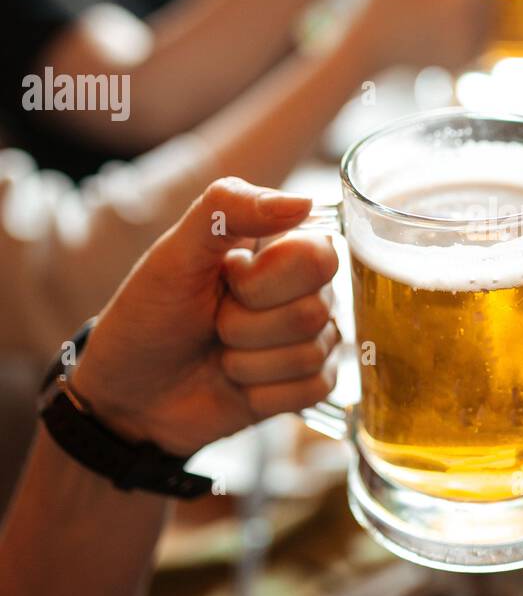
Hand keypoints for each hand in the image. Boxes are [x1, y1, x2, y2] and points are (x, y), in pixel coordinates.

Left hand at [72, 179, 339, 457]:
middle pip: (314, 311)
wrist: (130, 391)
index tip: (225, 279)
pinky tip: (238, 382)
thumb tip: (304, 202)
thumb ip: (230, 208)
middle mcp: (308, 288)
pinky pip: (313, 390)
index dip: (263, 280)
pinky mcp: (310, 384)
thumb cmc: (150, 314)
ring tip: (221, 352)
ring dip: (247, 361)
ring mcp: (313, 337)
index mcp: (283, 245)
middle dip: (245, 325)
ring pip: (311, 355)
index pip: (318, 257)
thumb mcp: (176, 253)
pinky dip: (262, 393)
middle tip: (214, 320)